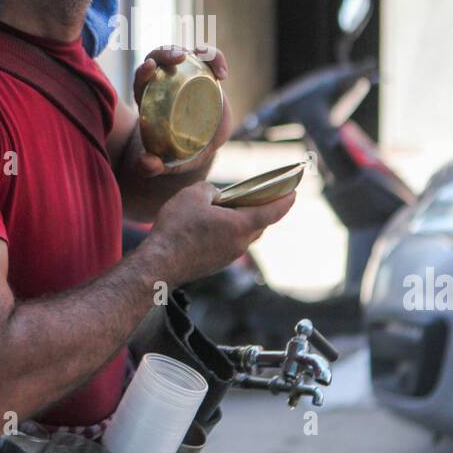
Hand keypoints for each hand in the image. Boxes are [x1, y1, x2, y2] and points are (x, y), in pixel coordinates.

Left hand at [132, 44, 232, 177]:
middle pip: (159, 58)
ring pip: (184, 53)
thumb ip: (153, 167)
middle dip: (165, 52)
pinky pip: (208, 58)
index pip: (141, 80)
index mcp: (150, 99)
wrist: (204, 147)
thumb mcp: (168, 162)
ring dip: (193, 51)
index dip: (143, 71)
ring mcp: (185, 75)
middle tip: (179, 57)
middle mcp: (165, 82)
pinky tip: (223, 74)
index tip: (151, 68)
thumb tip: (146, 164)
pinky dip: (214, 58)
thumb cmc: (180, 152)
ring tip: (205, 58)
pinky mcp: (205, 73)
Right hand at [142, 181, 295, 286]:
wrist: (159, 263)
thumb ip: (211, 189)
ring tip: (230, 206)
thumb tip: (216, 196)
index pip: (273, 211)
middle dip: (261, 208)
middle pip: (259, 224)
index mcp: (241, 225)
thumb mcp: (194, 194)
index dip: (285, 199)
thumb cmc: (177, 228)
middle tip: (258, 194)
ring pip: (244, 235)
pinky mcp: (217, 263)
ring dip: (243, 221)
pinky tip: (213, 224)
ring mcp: (229, 257)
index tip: (293, 192)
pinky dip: (229, 231)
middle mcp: (240, 244)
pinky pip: (230, 243)